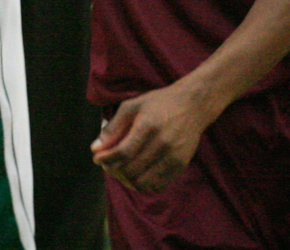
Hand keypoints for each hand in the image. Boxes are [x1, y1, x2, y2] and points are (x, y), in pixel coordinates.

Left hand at [91, 81, 221, 193]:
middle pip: (131, 170)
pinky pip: (159, 185)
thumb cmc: (158, 103)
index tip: (97, 158)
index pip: (123, 152)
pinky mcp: (181, 165)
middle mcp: (162, 144)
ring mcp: (174, 157)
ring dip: (128, 180)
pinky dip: (145, 183)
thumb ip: (113, 127)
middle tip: (108, 164)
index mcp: (148, 127)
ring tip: (122, 170)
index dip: (106, 159)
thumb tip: (96, 148)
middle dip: (114, 170)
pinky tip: (139, 172)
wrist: (193, 106)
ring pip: (144, 182)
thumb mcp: (132, 106)